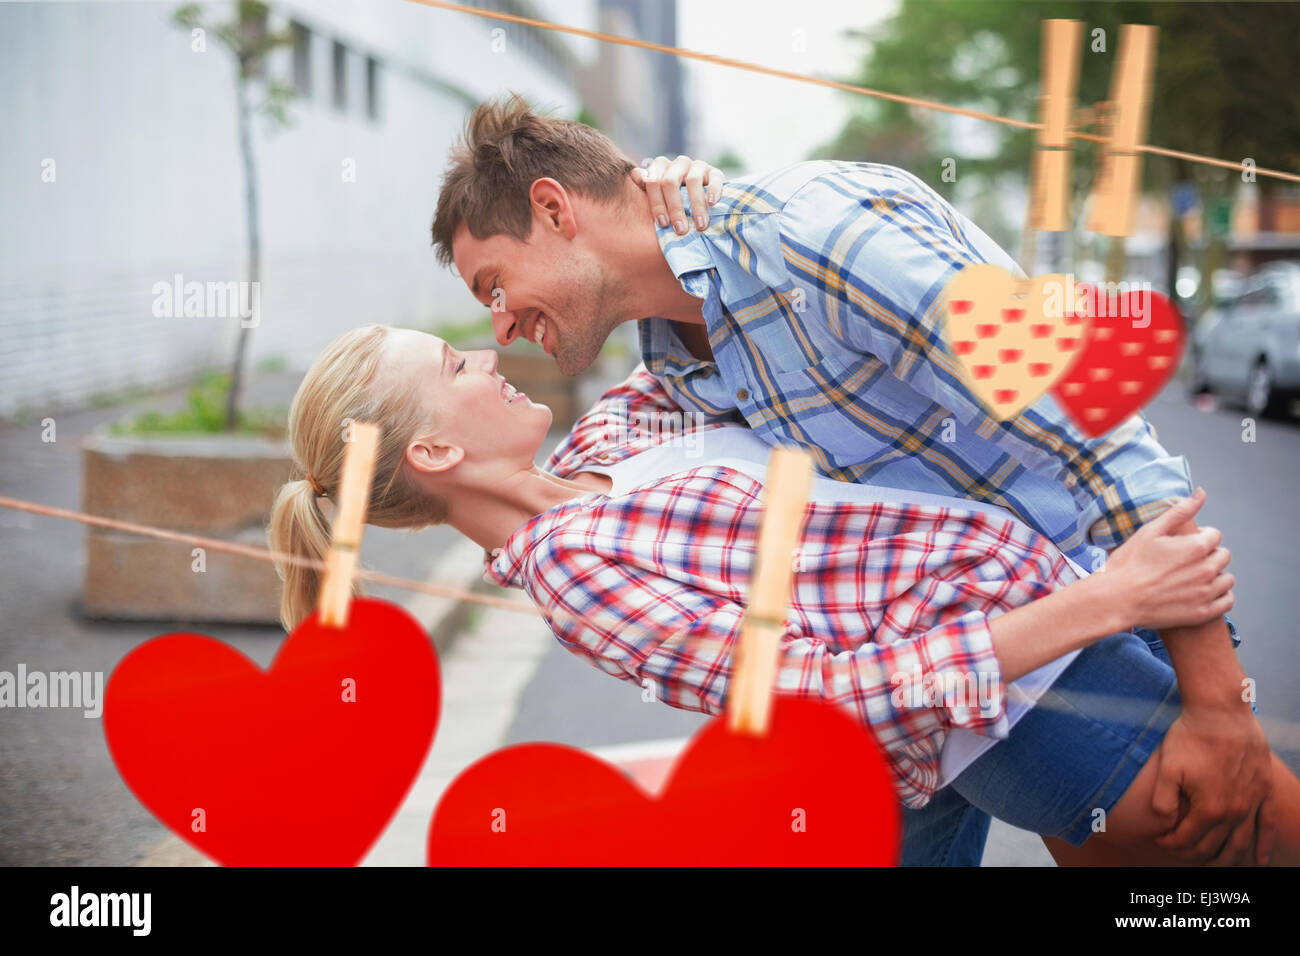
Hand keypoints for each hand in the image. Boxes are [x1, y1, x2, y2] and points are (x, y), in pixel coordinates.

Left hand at [630, 155, 724, 233]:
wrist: (697, 197)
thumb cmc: (671, 200)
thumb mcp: (656, 194)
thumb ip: (644, 186)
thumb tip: (637, 177)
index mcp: (660, 167)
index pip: (654, 182)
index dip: (657, 204)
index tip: (662, 224)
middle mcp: (678, 163)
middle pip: (671, 182)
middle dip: (675, 208)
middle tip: (680, 229)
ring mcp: (697, 166)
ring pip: (693, 180)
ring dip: (696, 205)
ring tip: (700, 225)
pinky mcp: (714, 172)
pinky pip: (714, 179)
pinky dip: (713, 191)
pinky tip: (711, 204)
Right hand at [1101, 488, 1233, 629]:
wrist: (1116, 599)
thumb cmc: (1130, 563)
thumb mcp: (1151, 530)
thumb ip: (1180, 511)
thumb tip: (1201, 493)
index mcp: (1197, 546)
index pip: (1214, 535)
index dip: (1199, 536)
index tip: (1183, 544)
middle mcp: (1207, 569)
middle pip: (1222, 555)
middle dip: (1208, 555)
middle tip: (1184, 561)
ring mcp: (1206, 592)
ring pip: (1227, 579)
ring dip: (1215, 575)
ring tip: (1192, 578)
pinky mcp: (1202, 613)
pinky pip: (1226, 601)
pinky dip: (1219, 596)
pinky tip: (1201, 593)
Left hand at [1151, 705, 1276, 863]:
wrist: (1221, 712)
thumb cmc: (1190, 737)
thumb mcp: (1167, 768)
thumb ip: (1163, 801)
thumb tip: (1165, 824)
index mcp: (1209, 809)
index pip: (1187, 839)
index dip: (1171, 843)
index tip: (1159, 840)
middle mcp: (1234, 812)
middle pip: (1213, 845)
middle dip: (1192, 853)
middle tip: (1178, 851)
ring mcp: (1252, 803)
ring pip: (1240, 842)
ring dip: (1225, 858)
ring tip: (1212, 864)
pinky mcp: (1264, 791)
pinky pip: (1267, 825)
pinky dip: (1264, 846)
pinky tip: (1260, 860)